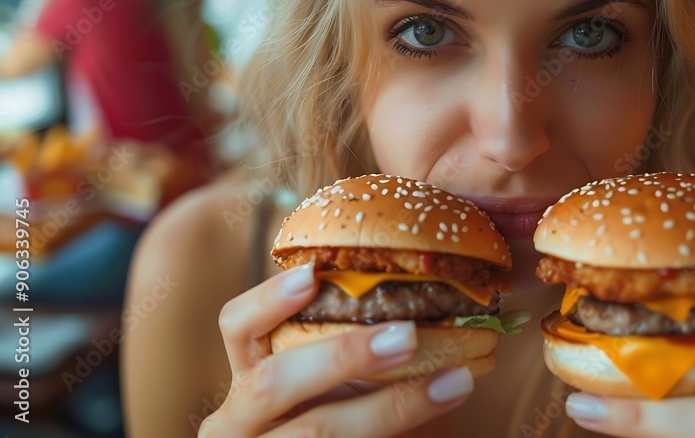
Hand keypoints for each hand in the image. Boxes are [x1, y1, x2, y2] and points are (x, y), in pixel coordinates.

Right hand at [198, 263, 473, 436]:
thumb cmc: (333, 411)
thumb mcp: (330, 376)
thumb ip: (354, 340)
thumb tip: (429, 298)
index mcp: (247, 374)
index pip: (237, 326)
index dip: (269, 300)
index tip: (313, 275)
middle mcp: (239, 418)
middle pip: (275, 382)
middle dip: (344, 357)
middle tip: (410, 335)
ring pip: (317, 432)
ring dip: (393, 406)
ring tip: (455, 382)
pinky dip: (402, 433)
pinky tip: (441, 419)